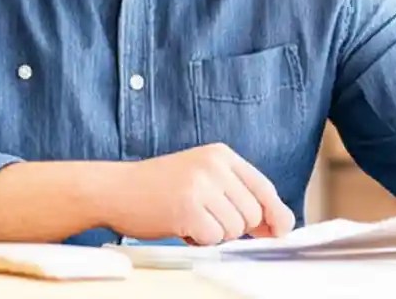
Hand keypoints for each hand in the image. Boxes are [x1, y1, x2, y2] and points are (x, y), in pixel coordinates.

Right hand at [104, 143, 294, 246]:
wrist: (116, 189)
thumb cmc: (159, 188)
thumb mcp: (203, 179)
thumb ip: (238, 196)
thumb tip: (279, 224)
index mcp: (221, 155)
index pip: (264, 187)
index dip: (275, 213)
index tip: (279, 229)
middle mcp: (214, 165)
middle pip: (253, 212)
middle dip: (236, 226)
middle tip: (208, 219)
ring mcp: (200, 185)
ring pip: (235, 228)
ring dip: (216, 233)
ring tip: (192, 219)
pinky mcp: (187, 208)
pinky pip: (213, 238)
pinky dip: (200, 240)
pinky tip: (182, 225)